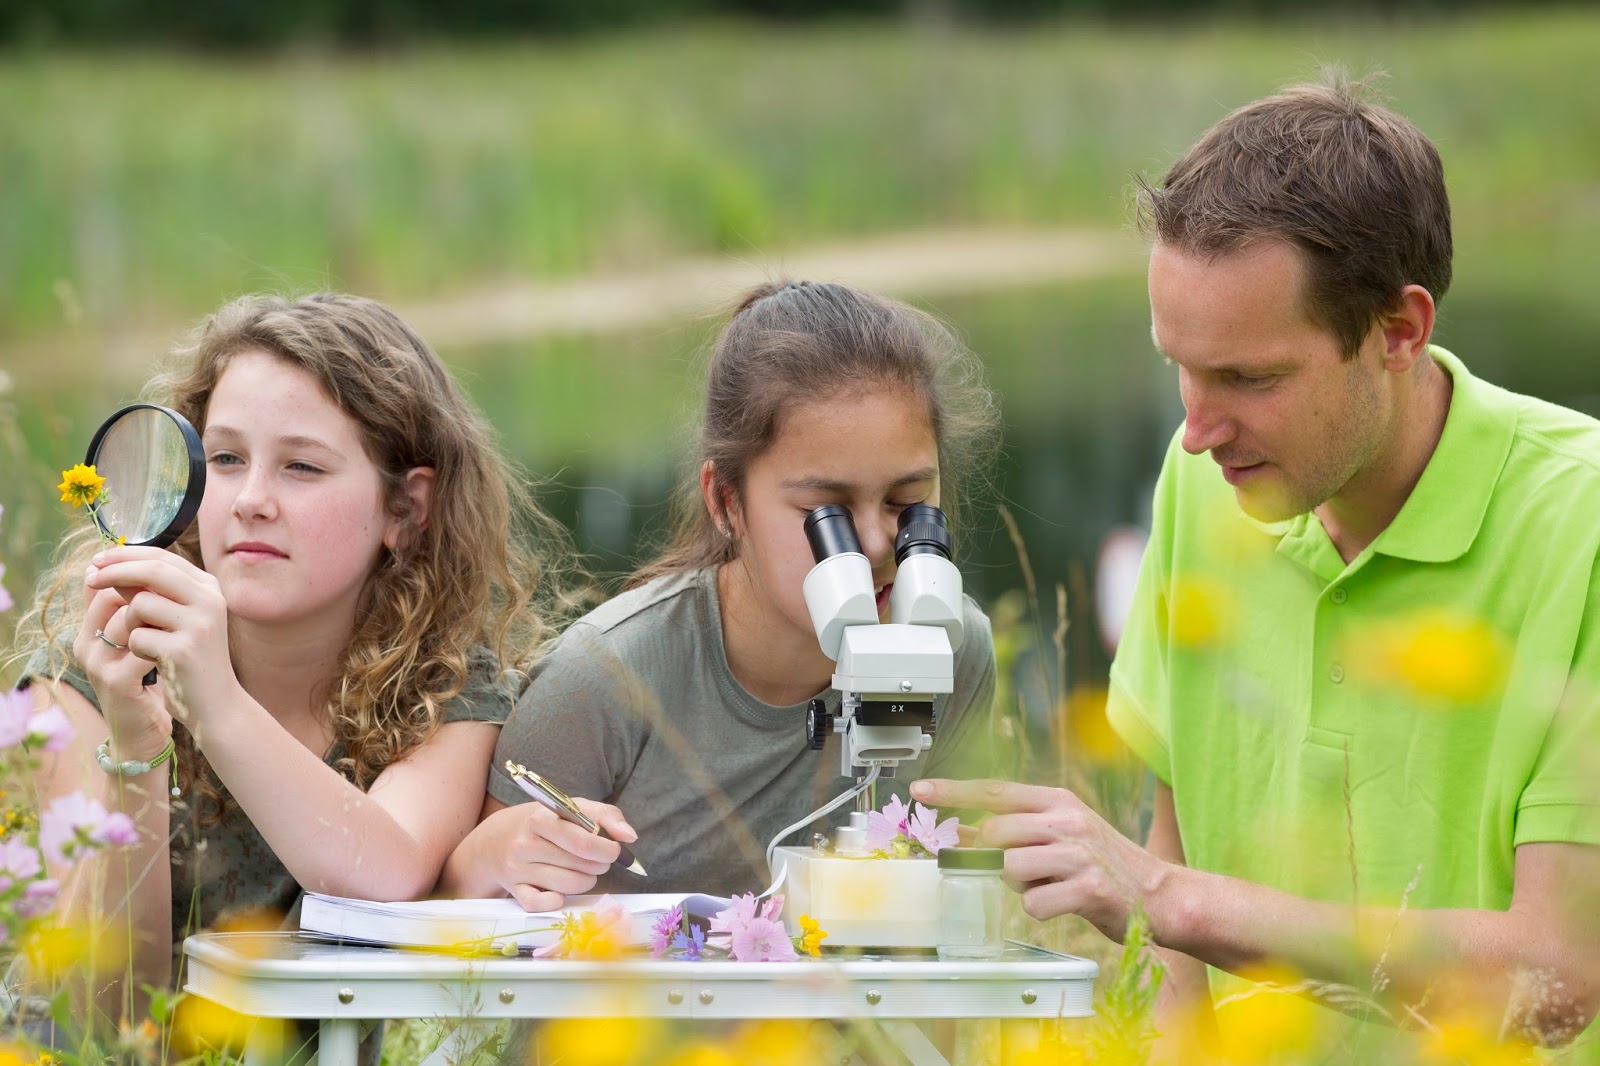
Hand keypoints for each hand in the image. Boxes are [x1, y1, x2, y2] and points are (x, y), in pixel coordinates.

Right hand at [75, 575, 172, 757]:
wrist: (143, 730)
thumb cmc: (143, 679)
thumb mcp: (135, 641)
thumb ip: (134, 609)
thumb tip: (145, 564)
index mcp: (87, 629)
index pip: (100, 584)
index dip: (134, 574)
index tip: (167, 578)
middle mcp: (85, 644)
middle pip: (113, 595)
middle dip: (149, 592)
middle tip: (178, 598)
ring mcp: (98, 663)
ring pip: (129, 617)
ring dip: (160, 617)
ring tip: (176, 626)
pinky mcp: (115, 682)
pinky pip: (142, 647)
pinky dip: (164, 643)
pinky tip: (178, 649)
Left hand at [83, 545, 237, 737]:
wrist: (215, 702)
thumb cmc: (189, 657)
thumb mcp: (174, 617)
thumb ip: (149, 590)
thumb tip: (102, 567)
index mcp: (209, 588)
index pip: (162, 557)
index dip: (125, 555)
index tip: (97, 560)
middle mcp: (210, 600)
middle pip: (153, 571)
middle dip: (115, 572)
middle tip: (90, 578)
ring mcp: (199, 624)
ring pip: (141, 604)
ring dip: (128, 623)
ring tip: (143, 642)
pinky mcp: (183, 650)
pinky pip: (136, 637)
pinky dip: (134, 649)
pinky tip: (153, 662)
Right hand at [471, 799, 637, 912]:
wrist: (497, 839)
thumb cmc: (546, 822)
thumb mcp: (573, 808)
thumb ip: (606, 816)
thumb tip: (629, 836)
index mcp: (541, 818)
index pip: (583, 841)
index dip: (607, 849)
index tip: (614, 850)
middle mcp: (526, 844)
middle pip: (580, 865)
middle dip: (600, 864)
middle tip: (599, 859)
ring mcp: (518, 869)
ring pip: (569, 885)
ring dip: (586, 881)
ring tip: (583, 870)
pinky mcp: (514, 890)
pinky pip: (542, 904)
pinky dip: (558, 900)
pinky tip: (561, 890)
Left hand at [911, 777, 1167, 941]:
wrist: (1159, 895)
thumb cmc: (1101, 866)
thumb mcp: (1058, 836)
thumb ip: (1013, 832)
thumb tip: (960, 830)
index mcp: (1057, 801)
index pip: (994, 791)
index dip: (954, 791)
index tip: (920, 790)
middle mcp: (1066, 821)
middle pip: (995, 833)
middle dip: (995, 857)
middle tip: (1025, 871)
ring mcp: (1078, 853)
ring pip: (1010, 868)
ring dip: (1019, 885)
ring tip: (1050, 885)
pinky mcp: (1087, 888)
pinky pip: (1033, 903)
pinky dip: (1039, 909)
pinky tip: (1063, 904)